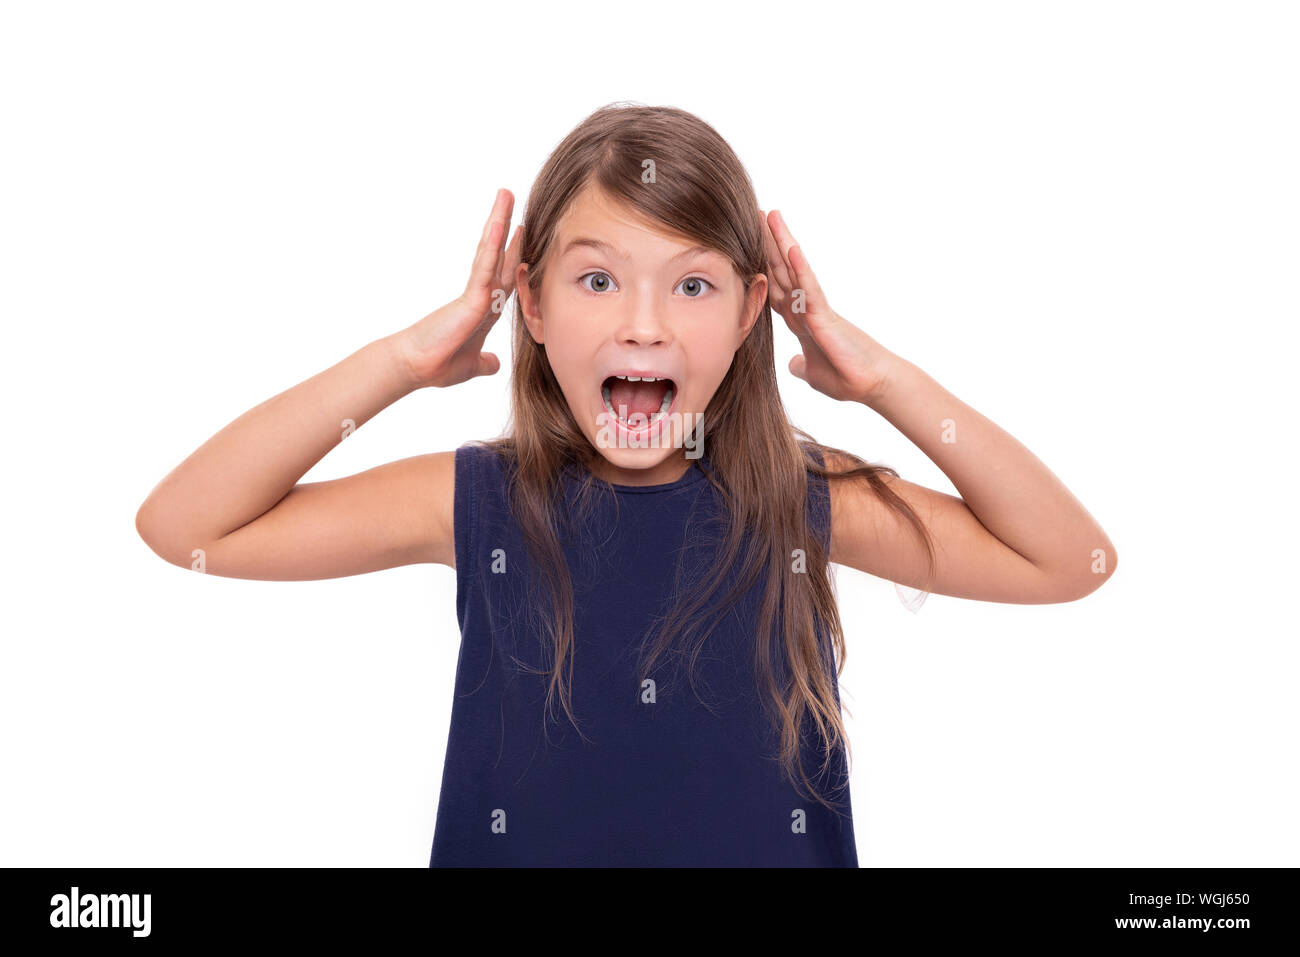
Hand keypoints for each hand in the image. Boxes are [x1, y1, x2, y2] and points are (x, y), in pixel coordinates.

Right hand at [392, 188, 522, 388]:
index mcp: (485, 309)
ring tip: (505, 194)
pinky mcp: (472, 297)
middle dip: (507, 228)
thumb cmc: (439, 365)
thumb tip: (495, 364)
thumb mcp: (473, 365)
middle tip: (511, 199)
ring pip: (491, 252)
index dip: (514, 254)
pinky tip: (501, 224)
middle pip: (499, 255)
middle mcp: (482, 296)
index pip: (505, 275)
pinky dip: (493, 246)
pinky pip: (486, 267)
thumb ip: (485, 362)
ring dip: (498, 221)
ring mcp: (477, 293)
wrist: (417, 368)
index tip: (522, 234)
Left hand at [761, 209, 896, 404]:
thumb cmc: (848, 378)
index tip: (748, 246)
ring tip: (771, 215)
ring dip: (782, 242)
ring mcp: (815, 309)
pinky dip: (799, 268)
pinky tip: (790, 248)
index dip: (761, 267)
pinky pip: (809, 288)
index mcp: (800, 320)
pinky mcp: (825, 316)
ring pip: (794, 270)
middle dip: (768, 243)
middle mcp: (806, 309)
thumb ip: (802, 366)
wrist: (872, 385)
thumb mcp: (814, 373)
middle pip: (781, 270)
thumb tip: (793, 365)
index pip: (775, 287)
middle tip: (755, 213)